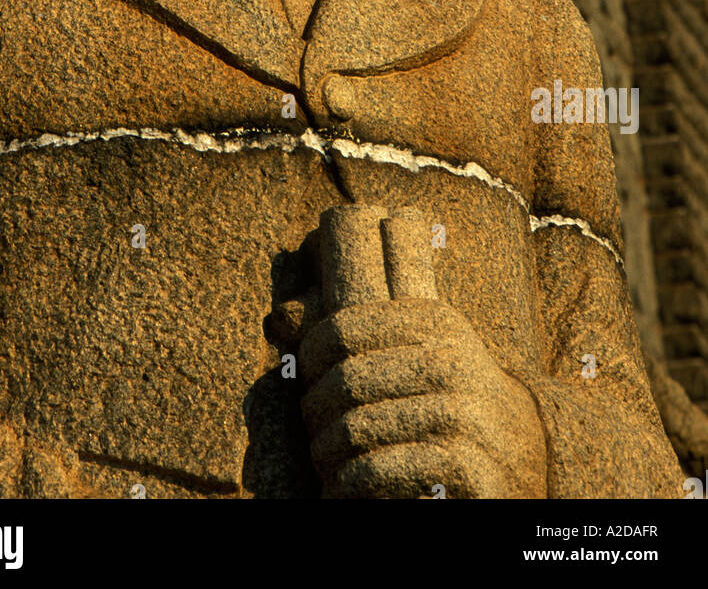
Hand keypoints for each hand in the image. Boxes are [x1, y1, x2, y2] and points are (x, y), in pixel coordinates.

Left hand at [300, 204, 546, 498]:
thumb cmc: (453, 399)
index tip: (306, 379)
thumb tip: (281, 317)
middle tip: (315, 432)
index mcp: (436, 322)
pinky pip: (378, 470)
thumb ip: (365, 334)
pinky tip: (343, 490)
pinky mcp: (464, 465)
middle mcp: (451, 362)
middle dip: (316, 413)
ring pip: (356, 428)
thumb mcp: (423, 350)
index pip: (344, 327)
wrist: (528, 453)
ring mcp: (461, 414)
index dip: (311, 356)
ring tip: (328, 464)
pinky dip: (347, 486)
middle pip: (345, 381)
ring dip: (328, 455)